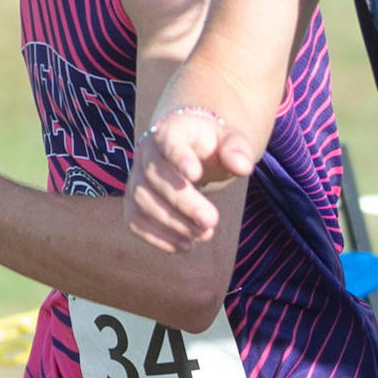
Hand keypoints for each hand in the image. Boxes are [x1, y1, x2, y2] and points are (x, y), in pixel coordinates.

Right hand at [126, 101, 258, 251]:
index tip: (196, 175)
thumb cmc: (212, 145)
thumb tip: (244, 167)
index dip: (179, 158)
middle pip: (156, 178)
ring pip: (142, 202)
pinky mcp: (133, 202)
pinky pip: (135, 221)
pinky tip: (185, 246)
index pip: (169, 142)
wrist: (190, 151)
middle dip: (183, 203)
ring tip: (204, 234)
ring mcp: (136, 178)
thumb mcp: (230, 140)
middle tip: (212, 221)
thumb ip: (237, 149)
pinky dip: (157, 238)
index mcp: (171, 131)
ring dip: (173, 224)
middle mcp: (147, 153)